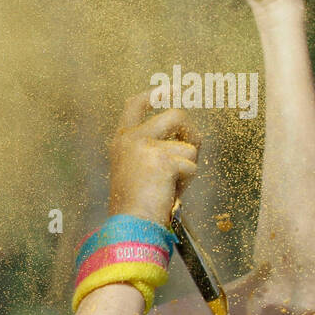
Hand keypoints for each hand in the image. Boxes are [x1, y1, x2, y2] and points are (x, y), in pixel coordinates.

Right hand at [107, 92, 200, 226]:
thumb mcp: (139, 171)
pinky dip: (186, 182)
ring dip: (187, 167)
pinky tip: (168, 194)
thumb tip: (189, 142)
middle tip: (192, 147)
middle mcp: (130, 138)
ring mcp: (145, 146)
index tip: (174, 89)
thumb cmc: (135, 206)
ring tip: (168, 187)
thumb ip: (156, 151)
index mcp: (122, 141)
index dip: (156, 94)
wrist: (129, 225)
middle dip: (191, 132)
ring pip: (189, 146)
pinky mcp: (161, 159)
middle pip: (176, 116)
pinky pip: (191, 166)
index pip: (135, 104)